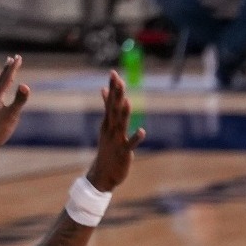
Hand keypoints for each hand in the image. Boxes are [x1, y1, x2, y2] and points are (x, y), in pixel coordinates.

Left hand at [0, 55, 29, 152]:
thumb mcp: (12, 116)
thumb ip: (19, 100)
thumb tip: (25, 86)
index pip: (7, 79)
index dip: (13, 68)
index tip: (18, 57)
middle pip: (0, 81)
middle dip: (7, 70)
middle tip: (11, 58)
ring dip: (0, 79)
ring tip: (0, 72)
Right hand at [85, 71, 145, 192]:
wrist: (102, 173)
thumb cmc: (107, 148)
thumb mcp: (106, 126)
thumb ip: (108, 108)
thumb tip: (104, 89)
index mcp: (107, 122)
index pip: (110, 102)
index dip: (112, 88)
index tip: (114, 73)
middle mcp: (110, 129)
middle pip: (114, 109)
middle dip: (116, 94)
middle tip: (118, 79)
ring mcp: (116, 140)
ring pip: (120, 124)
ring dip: (124, 113)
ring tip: (127, 101)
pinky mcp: (123, 152)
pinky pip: (130, 144)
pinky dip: (136, 138)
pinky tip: (142, 131)